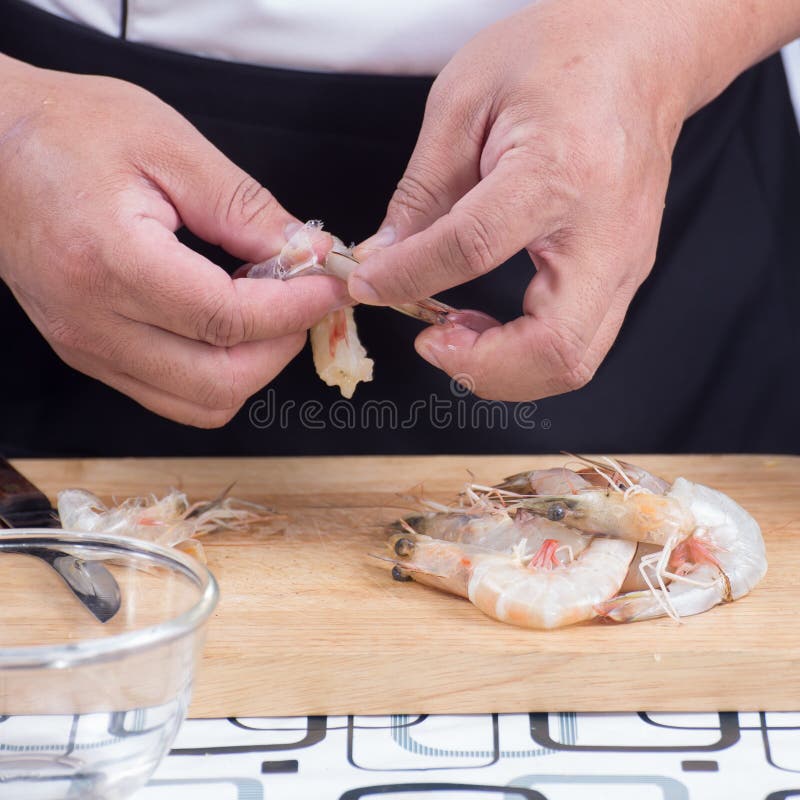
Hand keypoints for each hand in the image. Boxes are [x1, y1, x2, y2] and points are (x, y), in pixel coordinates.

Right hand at [0, 57, 347, 425]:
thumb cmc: (66, 132)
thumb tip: (307, 252)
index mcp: (112, 263)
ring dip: (252, 367)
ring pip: (199, 403)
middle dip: (280, 348)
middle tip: (302, 300)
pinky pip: (171, 393)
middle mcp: (93, 323)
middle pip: (218, 384)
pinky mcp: (89, 353)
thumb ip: (246, 207)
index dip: (295, 309)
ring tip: (266, 310)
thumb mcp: (169, 145)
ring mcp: (88, 347)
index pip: (228, 321)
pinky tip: (227, 322)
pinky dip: (216, 370)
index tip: (329, 284)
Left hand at [349, 0, 799, 400]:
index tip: (368, 284)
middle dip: (479, 366)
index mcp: (558, 170)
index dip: (408, 277)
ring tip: (454, 335)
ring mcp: (627, 260)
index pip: (473, 248)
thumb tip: (383, 259)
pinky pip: (577, 343)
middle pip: (555, 348)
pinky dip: (523, 355)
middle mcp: (607, 231)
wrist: (637, 54)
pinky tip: (487, 327)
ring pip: (573, 362)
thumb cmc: (556, 59)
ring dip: (502, 370)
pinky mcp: (626, 274)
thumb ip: (421, 192)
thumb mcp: (464, 103)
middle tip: (430, 339)